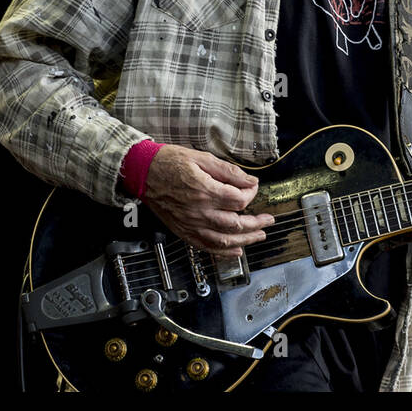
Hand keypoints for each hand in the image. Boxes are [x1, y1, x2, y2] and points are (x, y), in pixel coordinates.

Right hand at [143, 144, 273, 258]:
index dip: (251, 193)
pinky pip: (206, 246)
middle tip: (268, 220)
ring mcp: (191, 224)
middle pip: (236, 224)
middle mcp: (199, 211)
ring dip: (245, 240)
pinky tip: (236, 251)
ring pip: (224, 240)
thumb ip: (228, 171)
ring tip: (259, 236)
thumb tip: (249, 180)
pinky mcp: (183, 231)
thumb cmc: (169, 162)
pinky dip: (223, 252)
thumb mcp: (202, 158)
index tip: (252, 186)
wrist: (143, 173)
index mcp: (205, 191)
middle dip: (256, 223)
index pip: (240, 200)